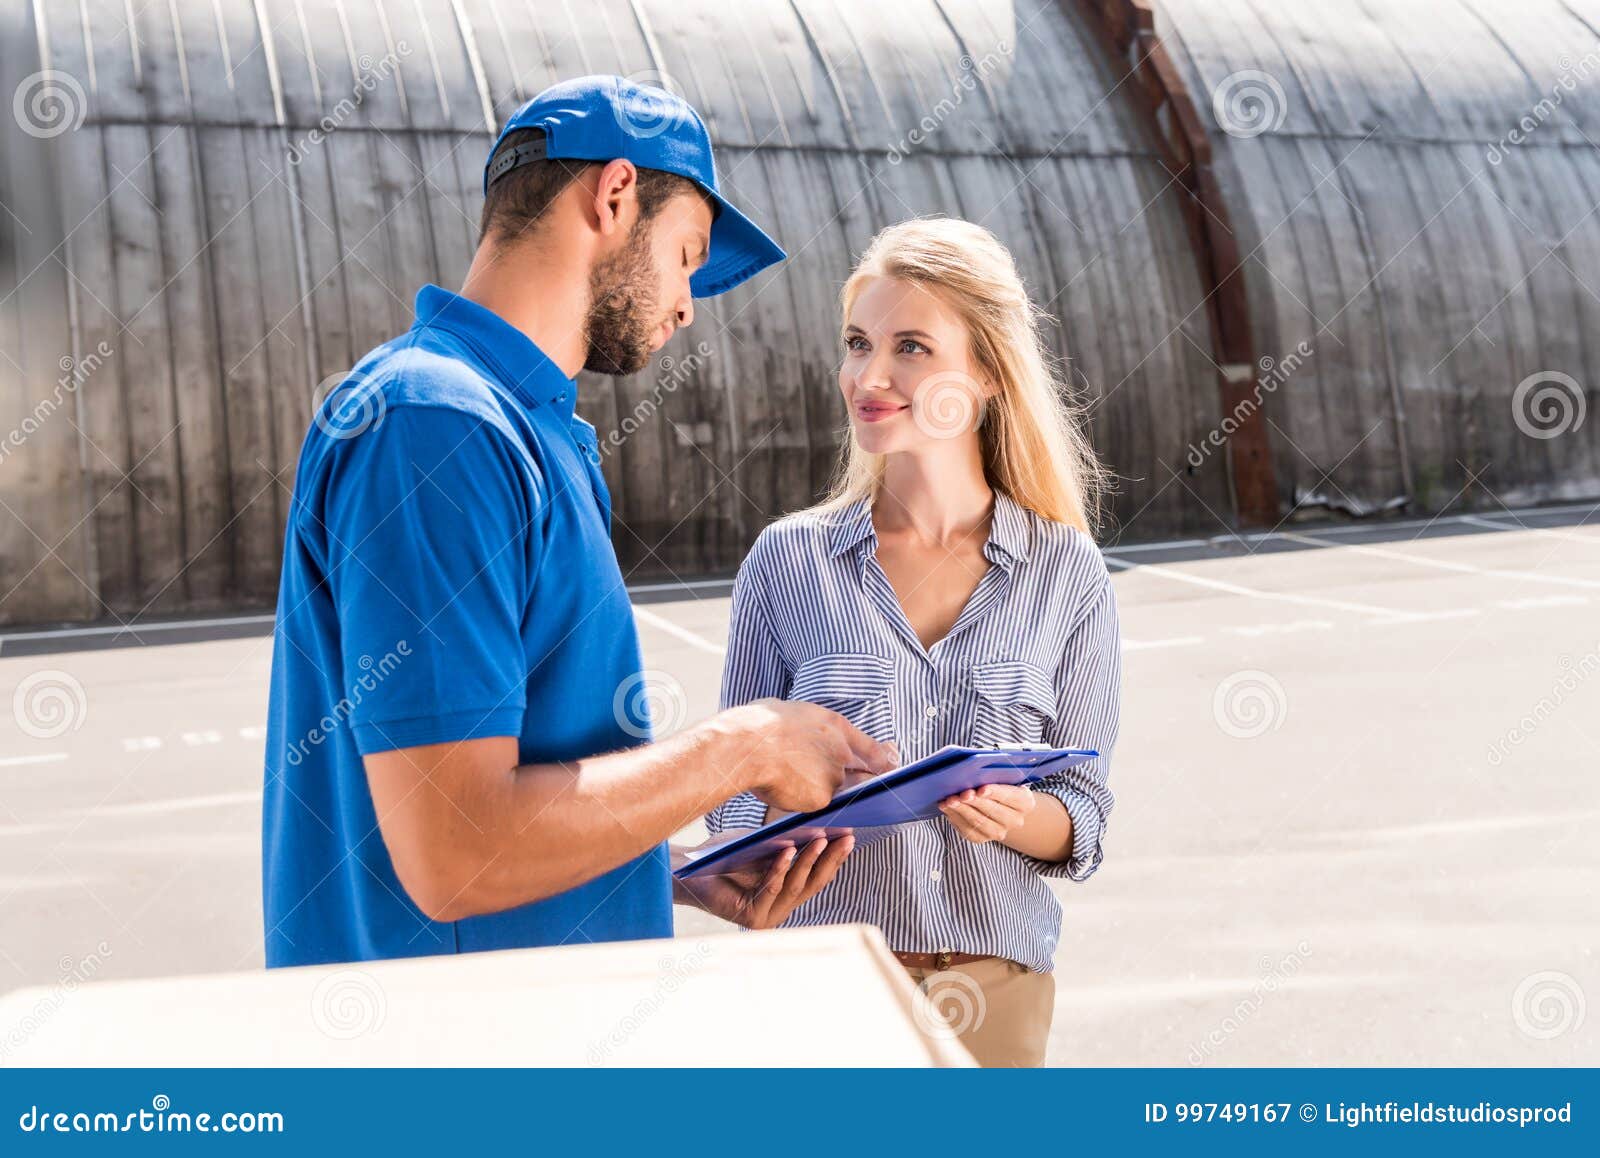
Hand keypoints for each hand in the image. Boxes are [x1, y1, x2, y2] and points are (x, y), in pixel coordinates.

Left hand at [677, 835, 854, 929]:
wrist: (688, 872)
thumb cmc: (725, 857)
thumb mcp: (764, 848)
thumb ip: (788, 844)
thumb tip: (820, 826)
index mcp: (787, 894)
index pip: (817, 877)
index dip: (835, 858)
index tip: (849, 836)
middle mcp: (780, 909)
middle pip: (812, 884)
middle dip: (830, 859)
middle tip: (845, 838)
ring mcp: (767, 916)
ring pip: (794, 887)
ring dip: (808, 861)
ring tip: (820, 839)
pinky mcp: (750, 918)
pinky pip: (769, 889)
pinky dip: (779, 869)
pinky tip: (788, 851)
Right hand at [707, 699, 898, 813]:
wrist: (747, 744)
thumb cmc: (758, 724)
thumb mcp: (791, 711)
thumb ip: (808, 726)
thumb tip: (801, 730)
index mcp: (835, 726)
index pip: (871, 747)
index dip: (883, 760)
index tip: (891, 767)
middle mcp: (841, 752)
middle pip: (858, 774)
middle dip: (852, 781)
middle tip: (836, 781)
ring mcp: (833, 777)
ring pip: (833, 791)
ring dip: (819, 790)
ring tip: (792, 780)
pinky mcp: (821, 798)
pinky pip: (815, 805)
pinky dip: (803, 802)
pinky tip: (785, 791)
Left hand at [938, 783, 1036, 843]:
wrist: (999, 807)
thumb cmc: (999, 785)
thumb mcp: (1003, 777)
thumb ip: (994, 775)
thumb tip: (972, 771)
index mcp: (1025, 802)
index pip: (1011, 796)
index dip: (995, 792)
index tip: (981, 789)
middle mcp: (1015, 820)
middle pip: (993, 811)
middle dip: (975, 802)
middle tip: (962, 794)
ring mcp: (999, 832)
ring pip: (978, 822)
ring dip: (961, 810)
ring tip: (949, 800)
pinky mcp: (982, 838)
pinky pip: (967, 830)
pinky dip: (955, 817)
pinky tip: (946, 807)